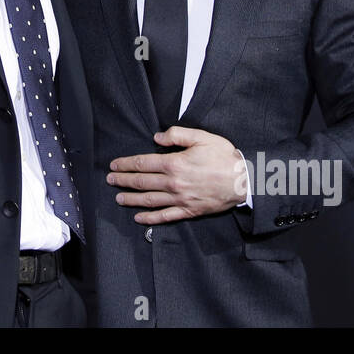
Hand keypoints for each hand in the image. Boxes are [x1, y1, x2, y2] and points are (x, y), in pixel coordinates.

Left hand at [107, 126, 248, 223]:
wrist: (243, 181)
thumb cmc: (224, 157)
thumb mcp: (202, 137)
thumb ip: (177, 135)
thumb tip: (156, 137)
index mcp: (175, 163)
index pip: (143, 163)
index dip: (126, 164)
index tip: (114, 165)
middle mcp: (173, 183)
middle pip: (142, 182)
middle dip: (123, 181)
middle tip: (109, 180)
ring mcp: (180, 199)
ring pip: (149, 200)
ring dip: (131, 199)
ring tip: (118, 198)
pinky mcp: (188, 211)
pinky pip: (165, 216)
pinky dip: (150, 218)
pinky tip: (139, 217)